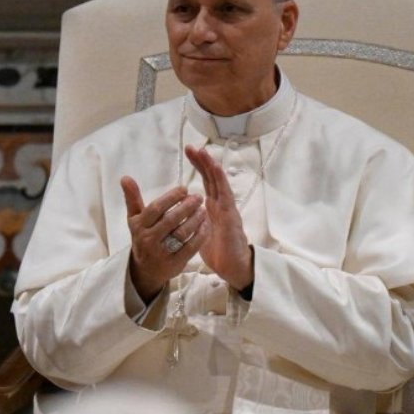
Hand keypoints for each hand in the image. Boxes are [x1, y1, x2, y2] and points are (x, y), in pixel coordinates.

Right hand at [120, 176, 207, 300]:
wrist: (144, 270)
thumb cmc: (142, 237)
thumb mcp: (134, 219)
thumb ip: (132, 198)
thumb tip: (125, 177)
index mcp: (138, 226)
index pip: (155, 209)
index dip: (171, 198)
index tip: (184, 189)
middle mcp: (148, 240)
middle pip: (170, 220)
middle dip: (186, 207)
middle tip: (198, 197)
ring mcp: (161, 253)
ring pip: (182, 233)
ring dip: (195, 219)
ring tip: (203, 209)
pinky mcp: (174, 263)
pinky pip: (191, 247)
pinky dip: (200, 235)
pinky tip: (206, 225)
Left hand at [184, 145, 253, 290]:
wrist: (232, 267)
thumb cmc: (218, 251)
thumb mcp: (199, 232)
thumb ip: (194, 220)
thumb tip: (182, 213)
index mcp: (212, 207)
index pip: (205, 182)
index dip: (198, 167)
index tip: (189, 152)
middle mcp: (220, 204)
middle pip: (211, 178)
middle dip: (203, 161)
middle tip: (192, 146)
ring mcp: (227, 208)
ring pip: (219, 182)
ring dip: (211, 166)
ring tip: (204, 151)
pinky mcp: (230, 215)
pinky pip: (225, 194)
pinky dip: (221, 180)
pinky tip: (216, 168)